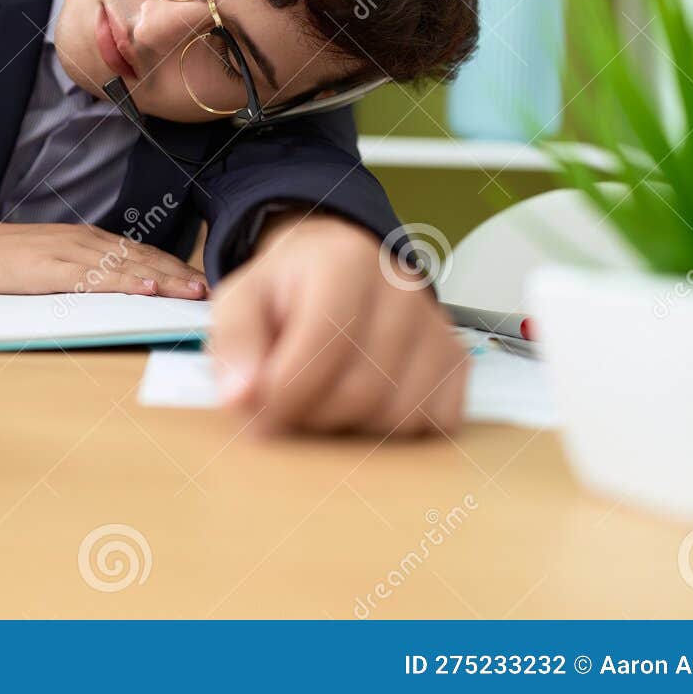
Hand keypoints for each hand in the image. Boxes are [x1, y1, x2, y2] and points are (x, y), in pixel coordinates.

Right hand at [0, 208, 207, 298]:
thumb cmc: (8, 261)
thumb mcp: (56, 264)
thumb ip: (88, 274)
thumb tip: (122, 290)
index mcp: (91, 242)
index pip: (144, 255)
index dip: (176, 270)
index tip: (205, 286)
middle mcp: (87, 242)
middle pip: (144, 259)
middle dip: (180, 276)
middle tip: (212, 292)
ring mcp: (69, 252)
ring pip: (126, 265)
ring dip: (163, 279)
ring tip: (192, 292)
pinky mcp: (51, 267)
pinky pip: (93, 275)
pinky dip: (123, 281)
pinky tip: (144, 287)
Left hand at [210, 213, 465, 436]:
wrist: (335, 268)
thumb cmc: (285, 291)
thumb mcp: (241, 300)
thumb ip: (234, 342)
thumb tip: (240, 399)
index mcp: (345, 262)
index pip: (322, 346)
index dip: (283, 395)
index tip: (256, 414)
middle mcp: (402, 288)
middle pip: (361, 391)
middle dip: (312, 416)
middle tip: (287, 408)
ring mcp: (437, 324)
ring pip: (399, 414)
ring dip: (351, 427)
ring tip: (323, 398)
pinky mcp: (458, 358)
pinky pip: (436, 422)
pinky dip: (395, 430)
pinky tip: (364, 404)